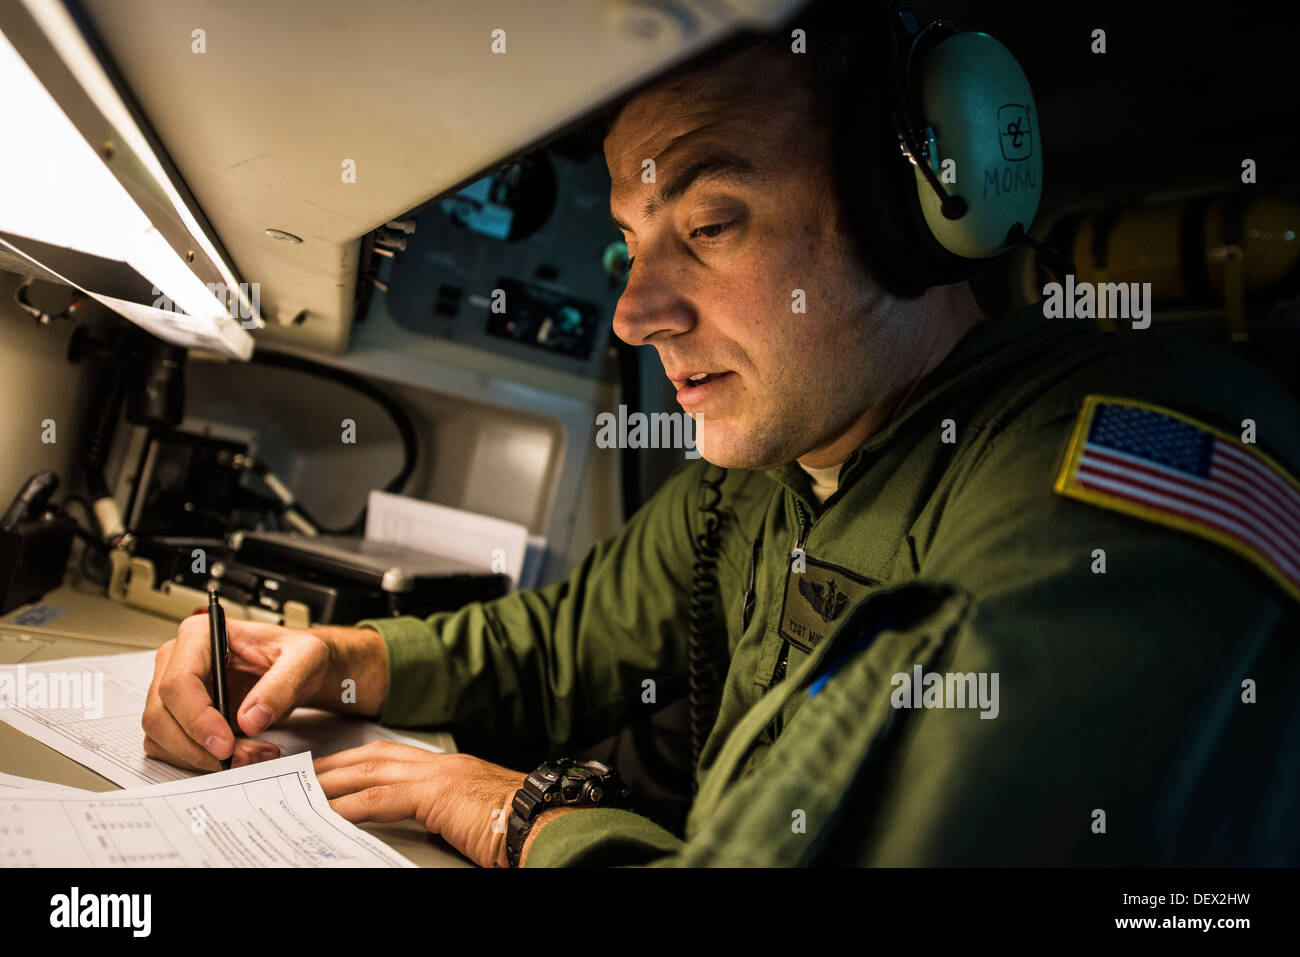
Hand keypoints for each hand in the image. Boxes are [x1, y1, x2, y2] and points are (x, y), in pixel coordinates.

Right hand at [142, 614, 331, 770]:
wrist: (297, 668)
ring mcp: (173, 690)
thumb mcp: (305, 658)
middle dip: (199, 747)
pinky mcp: (178, 716)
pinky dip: (201, 761)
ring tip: (250, 755)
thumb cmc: (295, 653)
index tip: (225, 744)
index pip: (178, 682)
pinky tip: (239, 754)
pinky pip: (173, 748)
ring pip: (162, 737)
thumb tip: (251, 719)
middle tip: (241, 758)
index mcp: (200, 635)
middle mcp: (177, 660)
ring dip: (201, 758)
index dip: (197, 719)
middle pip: (161, 715)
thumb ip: (282, 685)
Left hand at [315, 741, 579, 868]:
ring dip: (332, 781)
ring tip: (303, 791)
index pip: (392, 757)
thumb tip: (426, 827)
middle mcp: (442, 764)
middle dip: (335, 764)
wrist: (546, 821)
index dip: (358, 761)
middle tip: (301, 774)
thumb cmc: (521, 825)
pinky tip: (329, 811)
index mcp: (451, 767)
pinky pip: (381, 798)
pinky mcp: (437, 794)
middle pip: (374, 755)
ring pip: (370, 771)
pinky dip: (350, 804)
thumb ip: (446, 813)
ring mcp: (439, 774)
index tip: (331, 770)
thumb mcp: (472, 816)